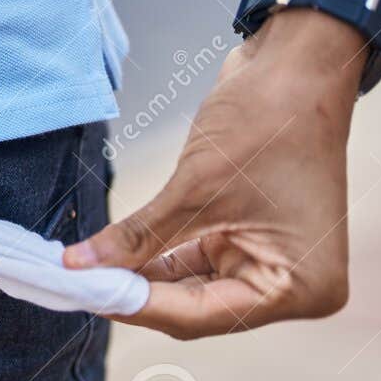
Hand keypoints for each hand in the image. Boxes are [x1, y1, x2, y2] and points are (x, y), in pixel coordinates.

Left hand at [65, 10, 369, 338]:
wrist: (297, 64)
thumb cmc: (267, 122)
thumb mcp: (194, 188)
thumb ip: (136, 237)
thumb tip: (78, 267)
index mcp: (302, 287)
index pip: (202, 315)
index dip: (139, 306)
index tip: (86, 295)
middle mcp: (294, 286)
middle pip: (196, 309)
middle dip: (138, 293)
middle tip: (79, 284)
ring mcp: (273, 264)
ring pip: (190, 289)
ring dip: (142, 278)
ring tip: (88, 271)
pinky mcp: (250, 241)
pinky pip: (195, 264)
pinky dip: (157, 259)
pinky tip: (113, 257)